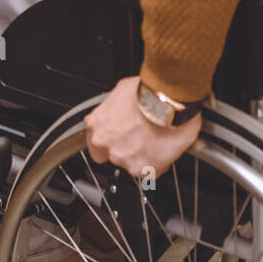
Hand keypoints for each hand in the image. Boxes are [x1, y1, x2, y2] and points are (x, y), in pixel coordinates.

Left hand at [85, 76, 200, 181]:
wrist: (166, 101)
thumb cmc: (147, 93)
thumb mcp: (122, 91)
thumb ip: (113, 107)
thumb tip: (118, 108)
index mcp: (98, 127)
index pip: (96, 146)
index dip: (110, 143)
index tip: (119, 140)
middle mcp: (107, 145)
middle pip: (115, 155)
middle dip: (128, 148)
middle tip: (143, 136)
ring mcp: (123, 158)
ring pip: (133, 163)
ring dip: (144, 154)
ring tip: (157, 138)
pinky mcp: (142, 168)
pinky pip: (151, 170)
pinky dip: (159, 162)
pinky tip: (166, 147)